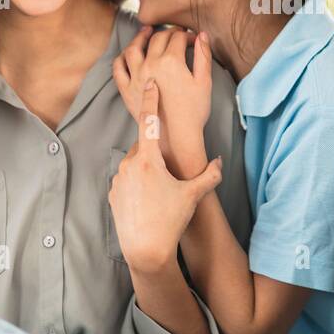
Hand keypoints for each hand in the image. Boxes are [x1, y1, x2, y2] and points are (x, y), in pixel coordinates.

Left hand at [107, 80, 223, 272]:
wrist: (145, 249)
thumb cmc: (170, 220)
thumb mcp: (193, 195)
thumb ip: (210, 174)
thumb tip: (219, 160)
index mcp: (149, 160)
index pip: (148, 121)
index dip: (150, 99)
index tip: (150, 83)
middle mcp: (130, 165)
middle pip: (145, 147)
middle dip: (157, 152)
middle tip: (170, 173)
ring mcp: (119, 179)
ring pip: (135, 164)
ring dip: (147, 169)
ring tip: (160, 193)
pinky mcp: (113, 193)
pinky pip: (126, 179)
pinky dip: (137, 184)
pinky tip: (148, 201)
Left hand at [112, 26, 212, 177]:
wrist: (177, 137)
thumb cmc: (194, 111)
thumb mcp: (204, 81)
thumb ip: (203, 55)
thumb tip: (201, 34)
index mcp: (171, 61)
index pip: (178, 38)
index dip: (187, 35)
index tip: (192, 39)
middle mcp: (150, 65)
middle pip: (157, 39)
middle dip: (168, 33)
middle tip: (175, 35)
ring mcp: (136, 77)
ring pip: (134, 47)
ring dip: (141, 36)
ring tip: (147, 32)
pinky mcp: (126, 89)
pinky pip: (118, 67)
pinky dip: (122, 57)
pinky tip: (129, 54)